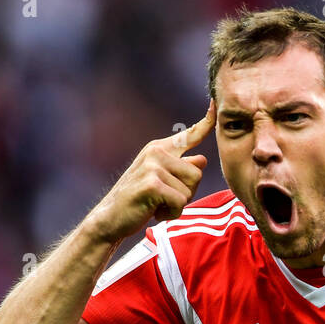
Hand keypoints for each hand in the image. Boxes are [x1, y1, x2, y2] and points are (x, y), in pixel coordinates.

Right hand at [85, 101, 214, 243]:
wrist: (109, 219)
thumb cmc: (137, 201)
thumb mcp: (159, 180)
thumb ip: (179, 169)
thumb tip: (202, 159)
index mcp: (159, 149)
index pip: (189, 135)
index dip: (206, 123)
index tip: (214, 104)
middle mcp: (156, 152)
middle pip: (197, 173)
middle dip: (186, 193)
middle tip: (163, 199)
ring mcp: (153, 167)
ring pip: (189, 191)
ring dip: (177, 206)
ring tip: (157, 205)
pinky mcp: (152, 184)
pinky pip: (180, 202)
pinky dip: (171, 214)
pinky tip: (155, 213)